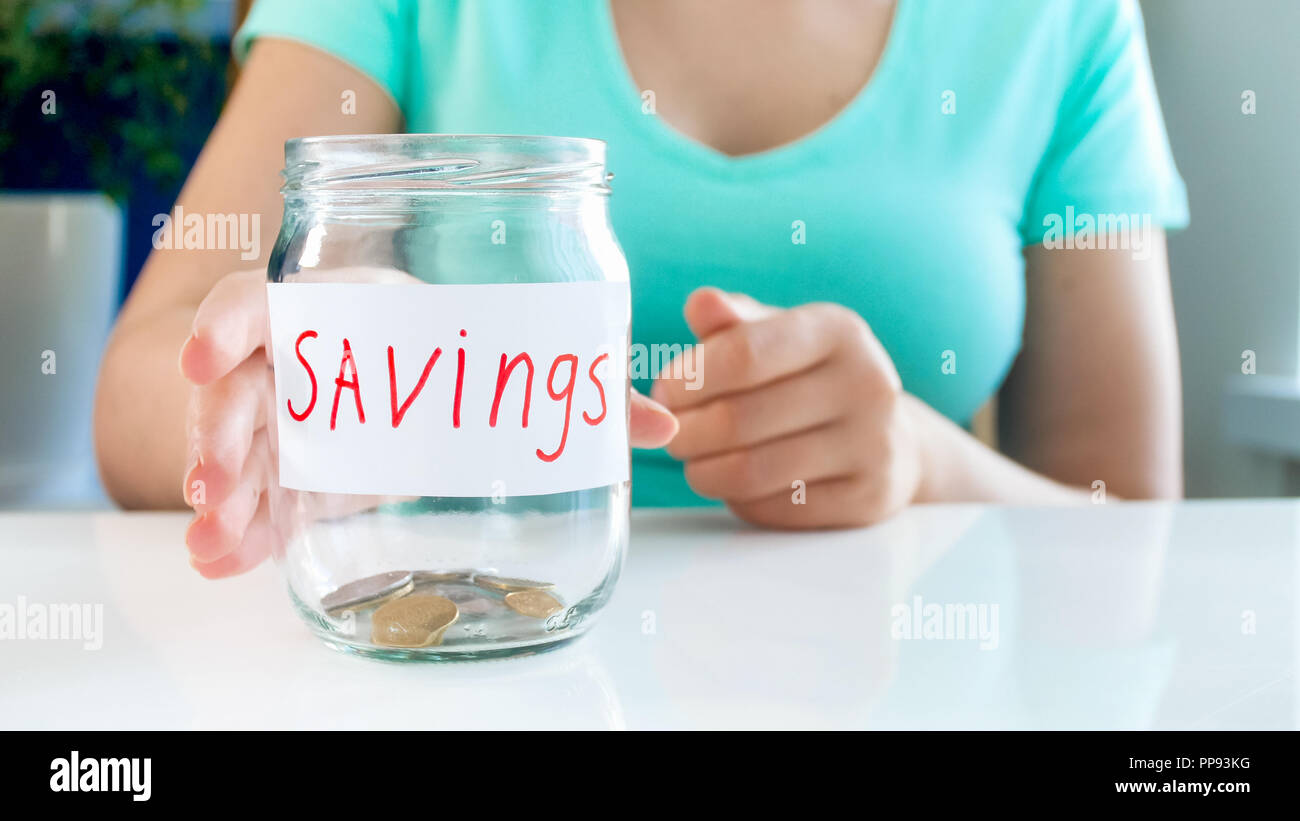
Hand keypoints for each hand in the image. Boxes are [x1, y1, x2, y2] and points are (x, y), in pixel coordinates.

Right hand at [179, 269, 678, 578]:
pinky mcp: (291, 466)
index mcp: (350, 310)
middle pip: (241, 386)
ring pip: (236, 447)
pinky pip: (258, 495)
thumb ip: (581, 395)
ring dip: (223, 494)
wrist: (421, 378)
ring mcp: (286, 414)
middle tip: (217, 485)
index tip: (208, 361)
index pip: (268, 302)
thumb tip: (666, 427)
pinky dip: (243, 529)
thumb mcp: (512, 365)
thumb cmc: (462, 355)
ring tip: (216, 543)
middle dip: (223, 436)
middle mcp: (302, 358)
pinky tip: (229, 562)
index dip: (229, 326)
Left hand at [652, 287, 922, 528]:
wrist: (891, 439)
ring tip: (693, 459)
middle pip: (740, 419)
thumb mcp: (781, 336)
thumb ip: (735, 322)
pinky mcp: (866, 498)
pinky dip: (738, 499)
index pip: (744, 355)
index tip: (664, 392)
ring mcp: (872, 445)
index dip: (689, 379)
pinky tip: (734, 483)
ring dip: (703, 470)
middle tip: (671, 433)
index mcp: (838, 332)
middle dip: (686, 430)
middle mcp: (866, 384)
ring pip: (752, 470)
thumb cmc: (814, 379)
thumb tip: (700, 304)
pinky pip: (774, 508)